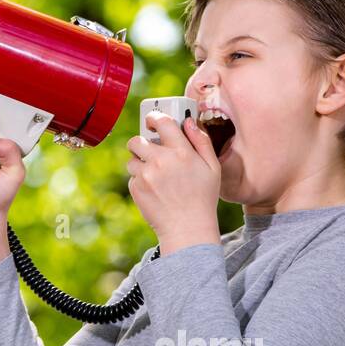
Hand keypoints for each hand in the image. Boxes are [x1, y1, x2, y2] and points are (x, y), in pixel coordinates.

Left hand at [127, 113, 221, 254]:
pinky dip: (140, 180)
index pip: (162, 121)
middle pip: (137, 140)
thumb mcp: (212, 168)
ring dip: (140, 163)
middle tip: (148, 150)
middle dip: (140, 143)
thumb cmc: (203, 197)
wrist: (187, 227)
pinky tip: (155, 190)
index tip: (152, 120)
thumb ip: (202, 141)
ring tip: (156, 176)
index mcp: (182, 152)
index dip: (154, 118)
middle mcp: (161, 160)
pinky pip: (132, 176)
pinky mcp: (136, 187)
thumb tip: (189, 122)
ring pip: (132, 159)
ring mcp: (146, 174)